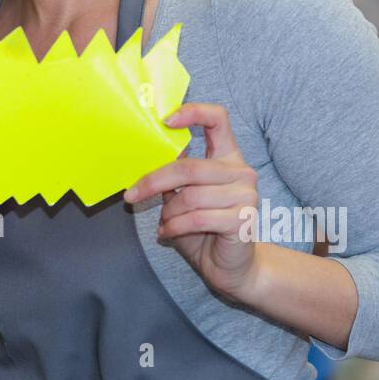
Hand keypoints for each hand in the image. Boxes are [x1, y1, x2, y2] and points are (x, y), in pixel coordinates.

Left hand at [123, 102, 261, 300]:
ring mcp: (246, 195)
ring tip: (165, 222)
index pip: (217, 118)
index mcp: (228, 156)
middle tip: (132, 194)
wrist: (232, 267)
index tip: (165, 120)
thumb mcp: (184, 195)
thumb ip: (175, 174)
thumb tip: (149, 151)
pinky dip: (176, 227)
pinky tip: (168, 233)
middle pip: (190, 167)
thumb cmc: (204, 228)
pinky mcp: (243, 220)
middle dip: (155, 181)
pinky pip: (197, 218)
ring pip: (190, 196)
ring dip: (169, 213)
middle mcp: (241, 171)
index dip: (193, 112)